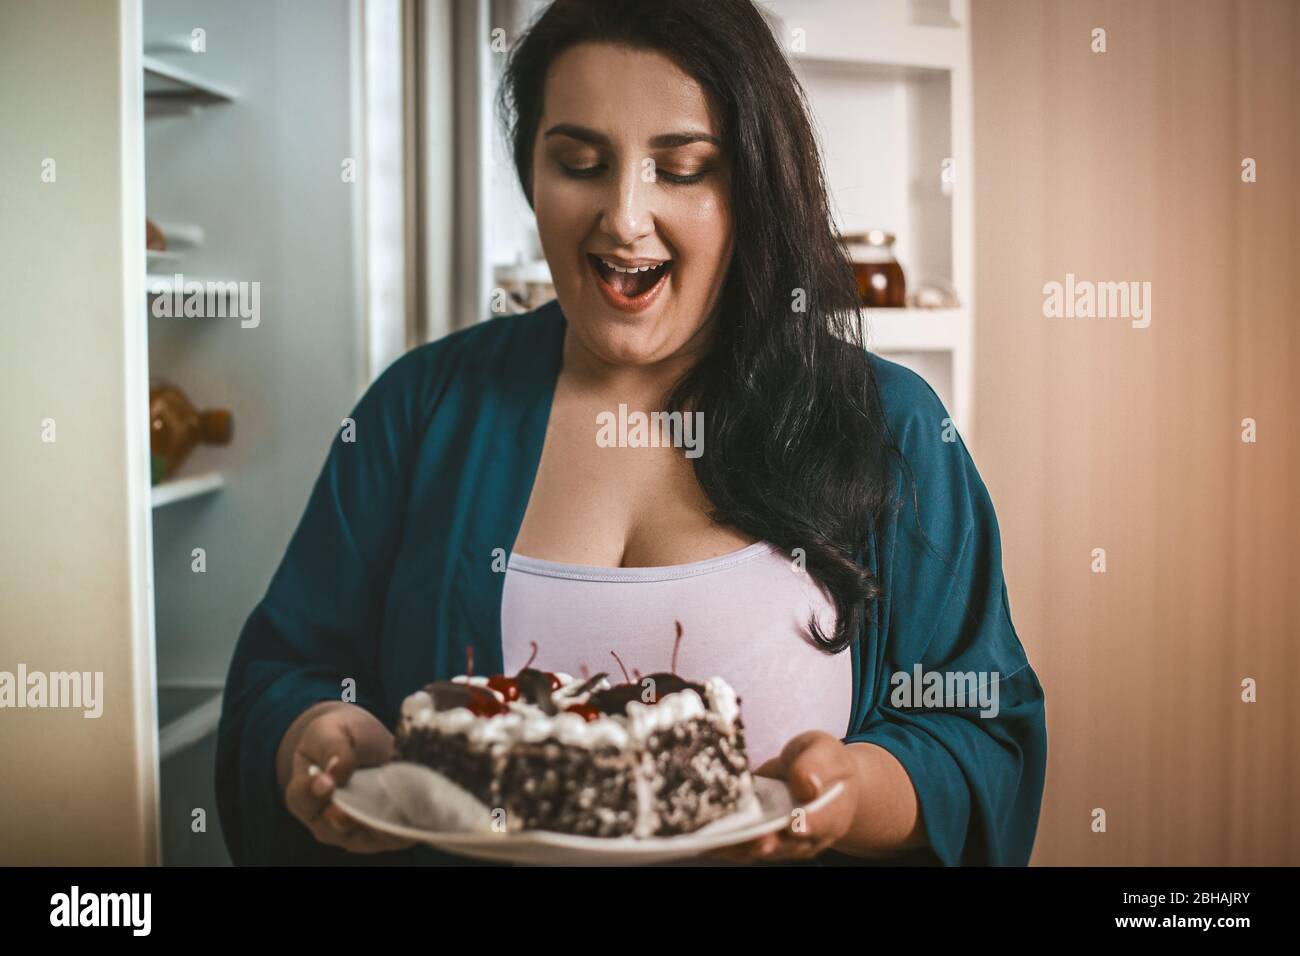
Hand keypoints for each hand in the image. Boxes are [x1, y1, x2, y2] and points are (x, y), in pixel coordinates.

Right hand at [280, 701, 417, 853]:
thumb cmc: (340, 734)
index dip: (312, 792)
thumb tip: (336, 768)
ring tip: (394, 816)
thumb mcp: (330, 729)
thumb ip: (330, 746)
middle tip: (354, 810)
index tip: (326, 782)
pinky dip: (404, 829)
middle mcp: (325, 819)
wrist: (364, 740)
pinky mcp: (384, 830)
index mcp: (305, 792)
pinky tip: (416, 817)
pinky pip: (393, 837)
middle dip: (345, 819)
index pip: (302, 798)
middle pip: (332, 828)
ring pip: (365, 838)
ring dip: (380, 830)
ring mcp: (355, 829)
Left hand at [702, 730, 858, 862]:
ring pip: (757, 848)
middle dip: (765, 841)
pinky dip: (719, 841)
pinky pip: (737, 844)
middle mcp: (806, 836)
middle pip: (786, 844)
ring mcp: (779, 841)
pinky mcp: (755, 838)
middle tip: (752, 839)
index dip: (809, 824)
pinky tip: (698, 833)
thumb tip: (808, 783)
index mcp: (832, 812)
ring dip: (735, 844)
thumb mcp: (822, 751)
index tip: (795, 824)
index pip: (823, 821)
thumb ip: (815, 764)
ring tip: (713, 838)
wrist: (817, 780)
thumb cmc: (822, 764)